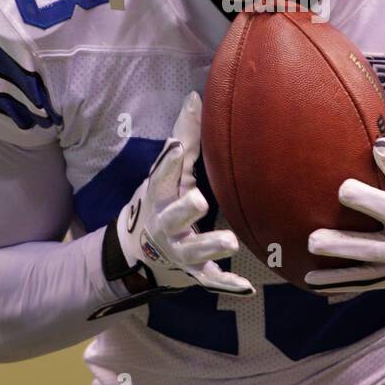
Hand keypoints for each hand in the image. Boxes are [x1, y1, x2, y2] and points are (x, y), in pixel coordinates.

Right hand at [110, 92, 253, 296]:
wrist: (136, 253)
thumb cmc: (160, 202)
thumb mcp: (166, 174)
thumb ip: (182, 140)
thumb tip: (195, 96)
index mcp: (159, 195)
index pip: (160, 176)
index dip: (167, 162)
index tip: (175, 147)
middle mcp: (165, 223)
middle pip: (174, 216)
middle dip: (185, 209)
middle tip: (199, 200)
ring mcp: (177, 250)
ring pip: (194, 250)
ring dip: (210, 246)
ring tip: (230, 242)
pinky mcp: (191, 272)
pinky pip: (209, 280)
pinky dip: (227, 285)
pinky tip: (247, 287)